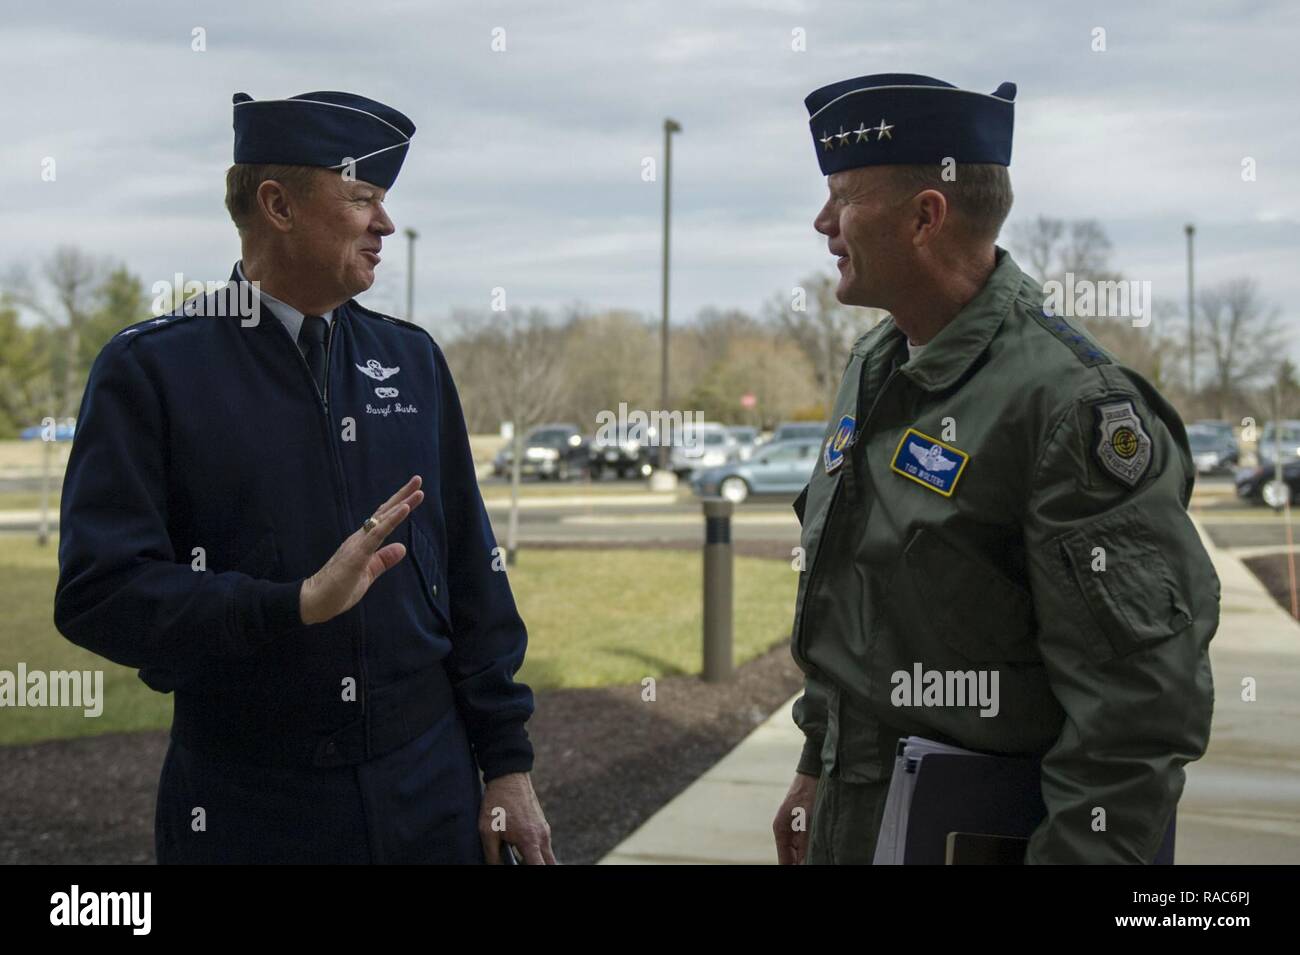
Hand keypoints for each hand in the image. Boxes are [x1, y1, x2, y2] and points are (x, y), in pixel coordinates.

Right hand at [299, 475, 423, 625]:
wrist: (315, 601)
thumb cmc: (338, 589)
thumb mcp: (368, 574)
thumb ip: (383, 560)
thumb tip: (402, 547)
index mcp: (363, 542)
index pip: (383, 520)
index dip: (398, 505)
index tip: (414, 493)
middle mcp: (360, 538)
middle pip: (384, 512)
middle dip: (403, 496)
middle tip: (418, 479)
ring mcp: (358, 544)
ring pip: (382, 519)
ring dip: (401, 504)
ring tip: (418, 491)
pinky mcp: (357, 554)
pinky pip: (377, 534)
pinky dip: (392, 520)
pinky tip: (404, 509)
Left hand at [479, 772, 555, 864]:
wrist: (509, 776)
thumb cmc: (497, 803)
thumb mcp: (487, 832)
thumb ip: (492, 856)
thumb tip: (495, 867)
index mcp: (529, 841)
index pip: (539, 869)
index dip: (535, 875)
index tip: (524, 870)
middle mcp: (542, 836)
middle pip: (548, 864)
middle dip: (538, 867)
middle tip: (522, 863)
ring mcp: (544, 829)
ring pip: (546, 855)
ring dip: (536, 861)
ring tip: (517, 857)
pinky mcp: (542, 824)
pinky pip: (543, 845)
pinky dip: (535, 851)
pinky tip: (518, 848)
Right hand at [773, 771, 818, 864]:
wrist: (814, 773)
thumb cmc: (808, 793)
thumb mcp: (807, 820)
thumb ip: (805, 844)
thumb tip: (804, 864)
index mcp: (780, 830)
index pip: (785, 861)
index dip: (794, 868)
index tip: (808, 868)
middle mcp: (785, 831)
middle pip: (793, 858)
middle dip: (803, 862)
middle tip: (819, 861)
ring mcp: (795, 829)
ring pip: (801, 852)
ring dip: (810, 856)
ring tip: (822, 856)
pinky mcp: (804, 825)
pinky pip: (807, 843)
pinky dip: (814, 848)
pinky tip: (823, 850)